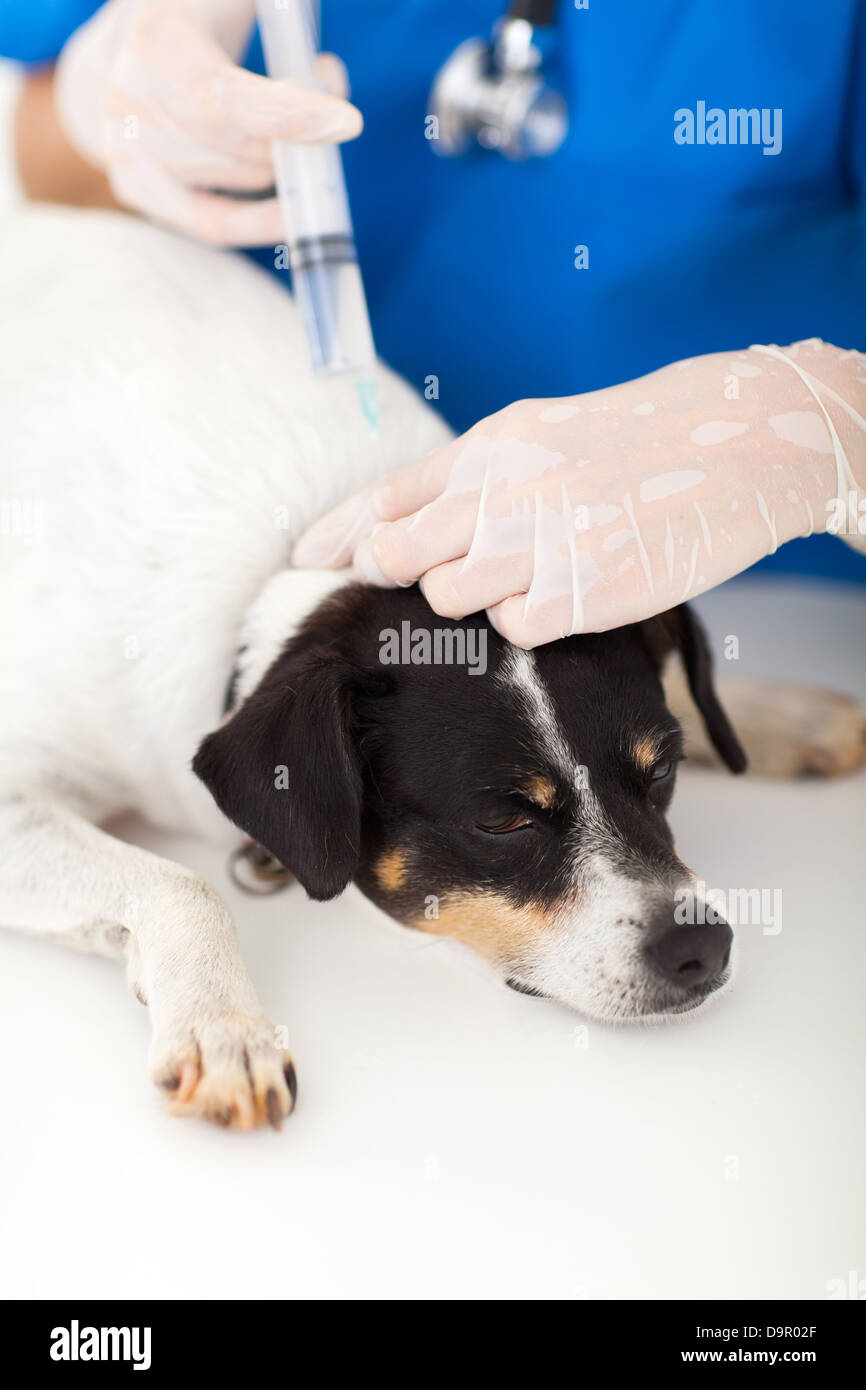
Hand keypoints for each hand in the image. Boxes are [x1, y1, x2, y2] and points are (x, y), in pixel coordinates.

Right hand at [55, 0, 360, 245]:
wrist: (139, 48)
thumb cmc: (205, 17)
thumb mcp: (234, 2)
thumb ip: (280, 16)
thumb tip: (327, 70)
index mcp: (158, 37)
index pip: (224, 99)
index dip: (289, 115)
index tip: (347, 122)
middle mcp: (130, 95)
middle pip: (239, 147)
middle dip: (295, 137)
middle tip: (326, 112)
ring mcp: (126, 146)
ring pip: (238, 178)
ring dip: (284, 161)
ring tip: (292, 124)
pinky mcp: (136, 186)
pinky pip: (211, 222)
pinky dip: (258, 223)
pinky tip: (291, 215)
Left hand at [293, 340, 865, 645]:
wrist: (734, 444)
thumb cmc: (634, 440)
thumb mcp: (538, 433)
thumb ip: (469, 475)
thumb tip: (398, 516)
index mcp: (488, 447)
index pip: (385, 498)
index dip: (337, 535)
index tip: (303, 561)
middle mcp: (502, 492)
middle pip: (396, 554)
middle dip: (386, 576)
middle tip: (400, 589)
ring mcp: (540, 544)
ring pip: (447, 597)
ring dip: (464, 599)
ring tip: (513, 580)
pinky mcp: (582, 595)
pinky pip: (512, 629)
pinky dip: (523, 622)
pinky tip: (557, 599)